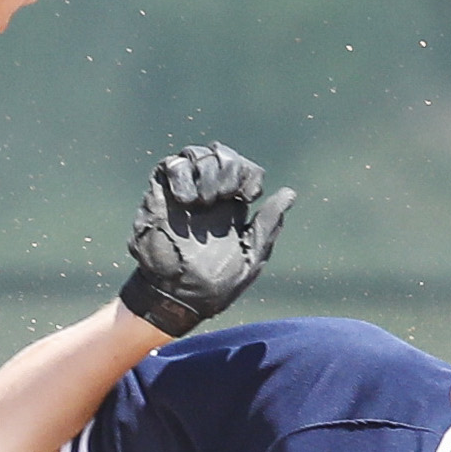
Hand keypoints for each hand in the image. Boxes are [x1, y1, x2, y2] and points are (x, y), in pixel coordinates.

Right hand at [119, 142, 294, 336]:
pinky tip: (186, 199)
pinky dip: (182, 174)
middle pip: (222, 155)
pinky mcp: (160, 194)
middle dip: (228, 169)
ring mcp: (184, 193)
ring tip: (202, 201)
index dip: (249, 173)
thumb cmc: (213, 286)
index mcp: (232, 208)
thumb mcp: (250, 258)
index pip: (244, 169)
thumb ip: (268, 225)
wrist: (174, 297)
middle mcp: (208, 196)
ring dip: (206, 170)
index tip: (249, 194)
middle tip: (224, 195)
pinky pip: (172, 165)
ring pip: (196, 154)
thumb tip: (289, 194)